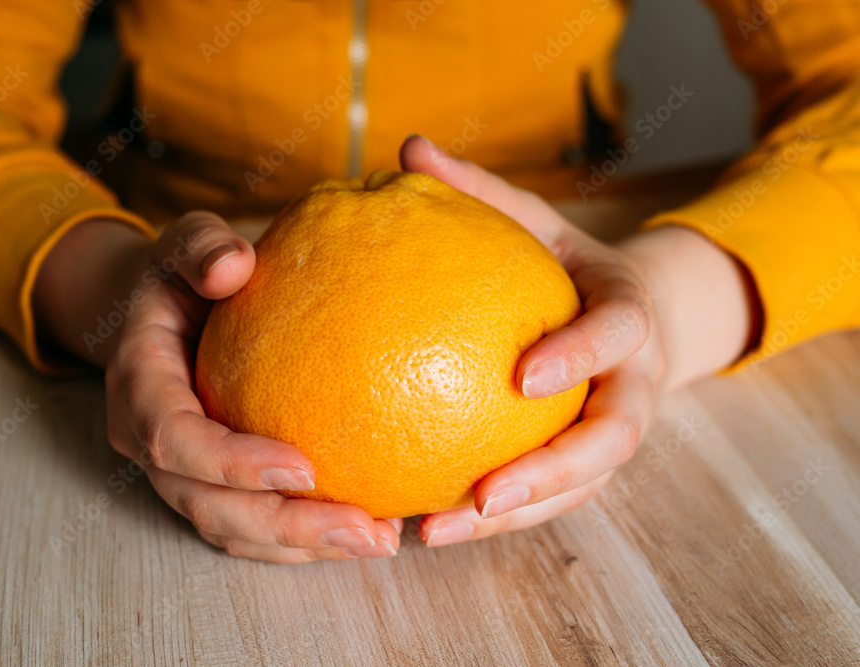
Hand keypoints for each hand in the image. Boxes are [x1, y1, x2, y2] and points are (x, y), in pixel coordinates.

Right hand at [34, 214, 401, 562]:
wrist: (154, 310)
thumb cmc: (179, 272)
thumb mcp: (184, 242)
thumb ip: (202, 248)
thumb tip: (233, 264)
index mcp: (138, 383)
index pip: (175, 438)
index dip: (232, 463)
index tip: (305, 466)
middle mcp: (149, 441)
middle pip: (209, 505)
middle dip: (286, 527)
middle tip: (367, 532)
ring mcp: (176, 472)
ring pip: (231, 530)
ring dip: (302, 545)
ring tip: (378, 540)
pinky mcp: (207, 485)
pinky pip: (249, 529)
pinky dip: (300, 539)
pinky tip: (362, 529)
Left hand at [399, 136, 756, 545]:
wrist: (633, 316)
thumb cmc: (570, 263)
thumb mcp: (535, 222)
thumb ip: (479, 191)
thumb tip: (407, 147)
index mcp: (629, 317)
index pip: (617, 336)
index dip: (580, 356)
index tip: (525, 377)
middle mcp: (634, 384)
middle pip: (610, 441)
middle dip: (552, 474)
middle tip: (484, 496)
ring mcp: (615, 431)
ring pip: (580, 488)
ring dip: (514, 517)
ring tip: (434, 534)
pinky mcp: (589, 464)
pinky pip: (549, 499)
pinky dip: (497, 519)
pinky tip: (429, 525)